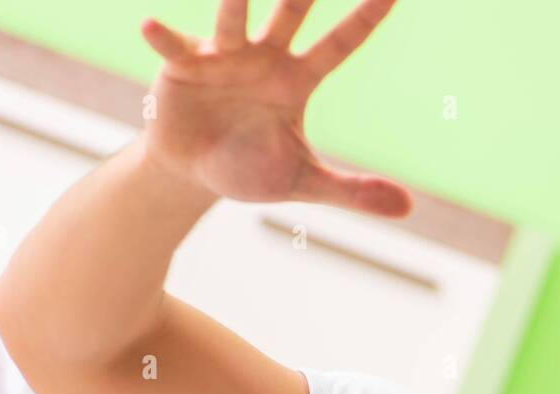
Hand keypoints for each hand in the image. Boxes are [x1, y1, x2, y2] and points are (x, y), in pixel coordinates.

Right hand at [139, 0, 411, 216]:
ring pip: (234, 19)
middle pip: (290, 12)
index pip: (339, 45)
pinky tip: (149, 26)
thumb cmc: (251, 168)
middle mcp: (264, 56)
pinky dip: (163, 37)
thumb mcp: (305, 183)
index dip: (364, 20)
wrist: (195, 173)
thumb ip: (354, 191)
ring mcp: (223, 55)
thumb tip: (409, 209)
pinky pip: (174, 47)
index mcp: (296, 79)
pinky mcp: (184, 65)